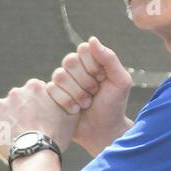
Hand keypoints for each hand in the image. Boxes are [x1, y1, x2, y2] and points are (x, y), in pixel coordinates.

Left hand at [0, 79, 74, 162]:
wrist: (36, 152)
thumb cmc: (56, 135)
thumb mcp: (71, 114)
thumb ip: (66, 101)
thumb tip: (69, 98)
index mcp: (35, 87)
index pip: (33, 95)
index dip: (36, 109)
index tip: (38, 121)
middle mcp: (15, 92)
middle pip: (17, 104)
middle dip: (20, 116)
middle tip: (27, 134)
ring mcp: (0, 105)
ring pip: (3, 116)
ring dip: (7, 126)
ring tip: (15, 144)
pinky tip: (2, 152)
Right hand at [44, 36, 133, 155]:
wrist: (103, 131)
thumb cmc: (114, 105)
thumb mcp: (120, 81)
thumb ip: (109, 58)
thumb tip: (92, 39)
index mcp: (92, 61)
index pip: (83, 49)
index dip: (92, 66)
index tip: (102, 79)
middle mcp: (76, 69)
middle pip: (69, 61)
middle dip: (84, 81)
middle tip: (94, 93)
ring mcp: (63, 83)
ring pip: (59, 75)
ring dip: (75, 93)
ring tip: (86, 104)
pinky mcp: (53, 96)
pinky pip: (51, 89)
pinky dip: (65, 102)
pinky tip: (75, 111)